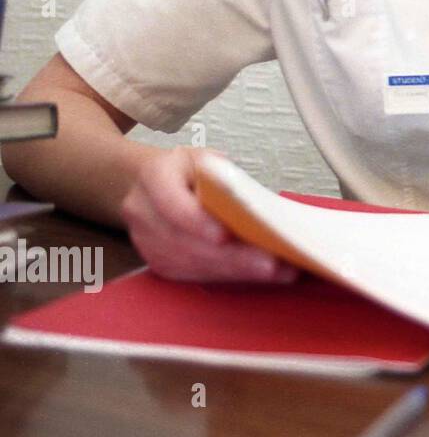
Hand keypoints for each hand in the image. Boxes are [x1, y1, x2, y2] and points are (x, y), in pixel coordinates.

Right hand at [121, 147, 298, 282]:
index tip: (225, 236)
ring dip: (236, 270)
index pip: (171, 202)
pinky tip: (256, 274)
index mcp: (154, 176)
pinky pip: (193, 273)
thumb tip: (259, 210)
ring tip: (276, 271)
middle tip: (272, 264)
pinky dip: (227, 275)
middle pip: (187, 241)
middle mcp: (143, 211)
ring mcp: (146, 240)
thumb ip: (225, 181)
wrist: (152, 183)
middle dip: (233, 256)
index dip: (197, 222)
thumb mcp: (208, 161)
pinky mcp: (158, 261)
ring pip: (192, 263)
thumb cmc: (189, 170)